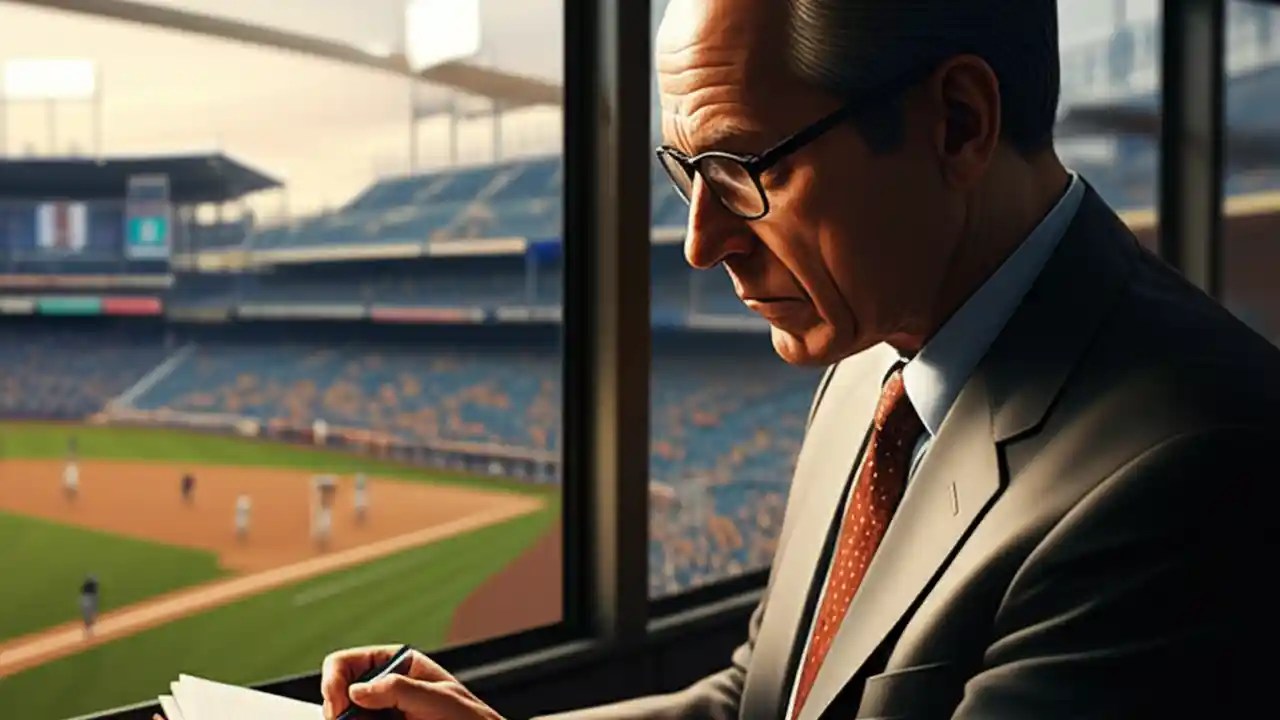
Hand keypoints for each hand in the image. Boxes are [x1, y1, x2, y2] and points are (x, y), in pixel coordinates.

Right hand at [321, 645, 504, 719]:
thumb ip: (400, 689)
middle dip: (337, 710)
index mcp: (396, 664)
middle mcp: (383, 687)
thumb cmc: (470, 718)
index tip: (341, 706)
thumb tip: (357, 690)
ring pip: (343, 717)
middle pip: (337, 694)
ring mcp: (379, 714)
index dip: (334, 681)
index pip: (346, 662)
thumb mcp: (439, 699)